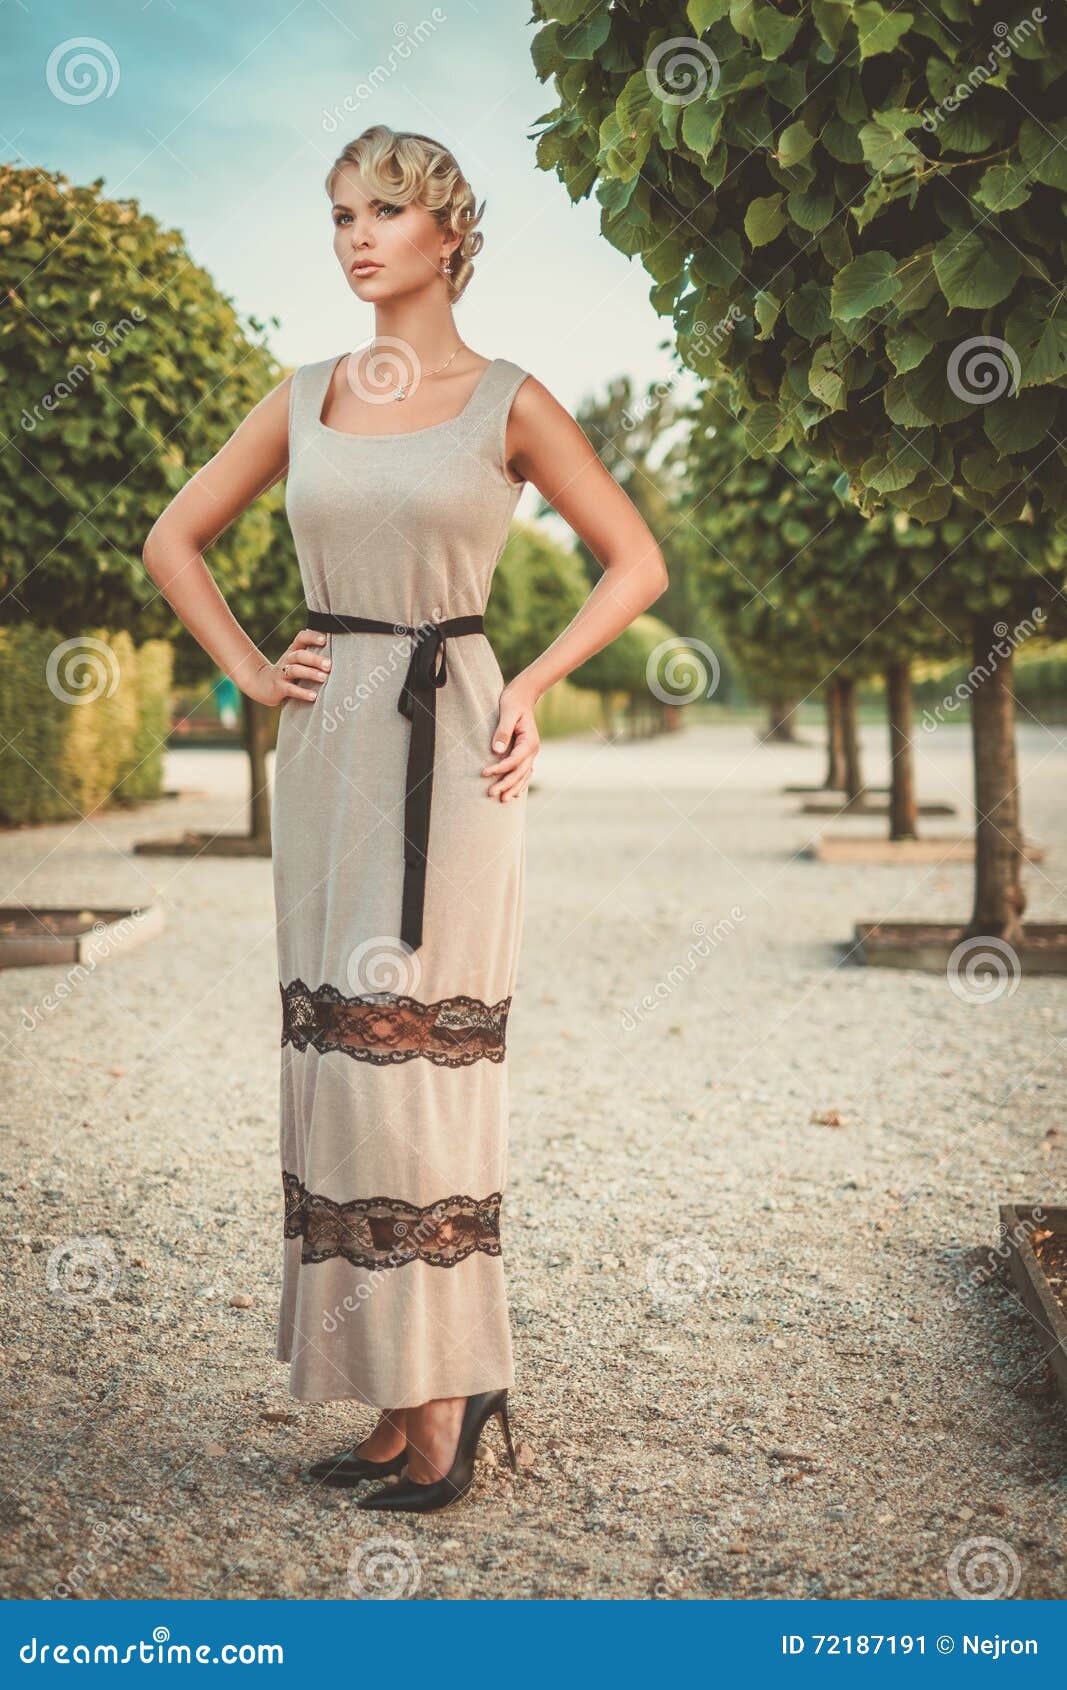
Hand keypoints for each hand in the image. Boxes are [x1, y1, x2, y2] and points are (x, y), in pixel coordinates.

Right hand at [243, 628, 331, 706]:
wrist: (262, 684)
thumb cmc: (288, 672)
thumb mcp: (298, 661)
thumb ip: (313, 656)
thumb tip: (341, 654)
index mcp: (294, 650)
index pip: (301, 638)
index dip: (312, 637)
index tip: (325, 639)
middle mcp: (287, 660)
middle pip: (300, 655)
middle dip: (315, 659)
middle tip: (329, 665)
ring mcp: (282, 674)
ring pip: (295, 670)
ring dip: (310, 673)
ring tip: (324, 678)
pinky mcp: (279, 688)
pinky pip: (291, 689)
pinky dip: (302, 693)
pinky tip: (314, 696)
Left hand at [482, 678, 539, 801]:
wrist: (523, 695)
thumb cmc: (513, 702)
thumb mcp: (507, 712)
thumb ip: (502, 732)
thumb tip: (496, 751)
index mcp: (529, 741)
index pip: (514, 760)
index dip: (500, 769)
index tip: (484, 773)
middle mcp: (533, 750)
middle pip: (520, 772)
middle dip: (506, 784)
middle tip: (491, 794)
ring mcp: (531, 753)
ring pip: (524, 775)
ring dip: (513, 788)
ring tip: (503, 800)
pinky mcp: (526, 753)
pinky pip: (525, 772)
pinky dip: (520, 783)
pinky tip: (515, 793)